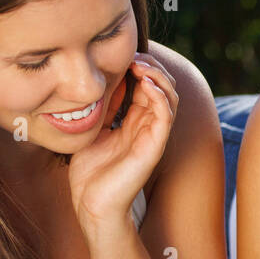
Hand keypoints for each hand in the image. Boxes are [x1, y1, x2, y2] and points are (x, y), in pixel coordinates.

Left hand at [67, 53, 179, 229]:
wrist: (91, 204)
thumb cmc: (90, 173)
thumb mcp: (93, 130)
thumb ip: (103, 107)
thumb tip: (105, 80)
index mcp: (135, 122)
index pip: (147, 85)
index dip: (140, 66)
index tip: (123, 54)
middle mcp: (148, 126)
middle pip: (163, 86)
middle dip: (151, 66)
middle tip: (134, 55)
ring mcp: (153, 136)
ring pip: (169, 97)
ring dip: (158, 76)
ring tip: (140, 64)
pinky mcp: (154, 147)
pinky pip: (165, 116)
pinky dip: (159, 96)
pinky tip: (145, 84)